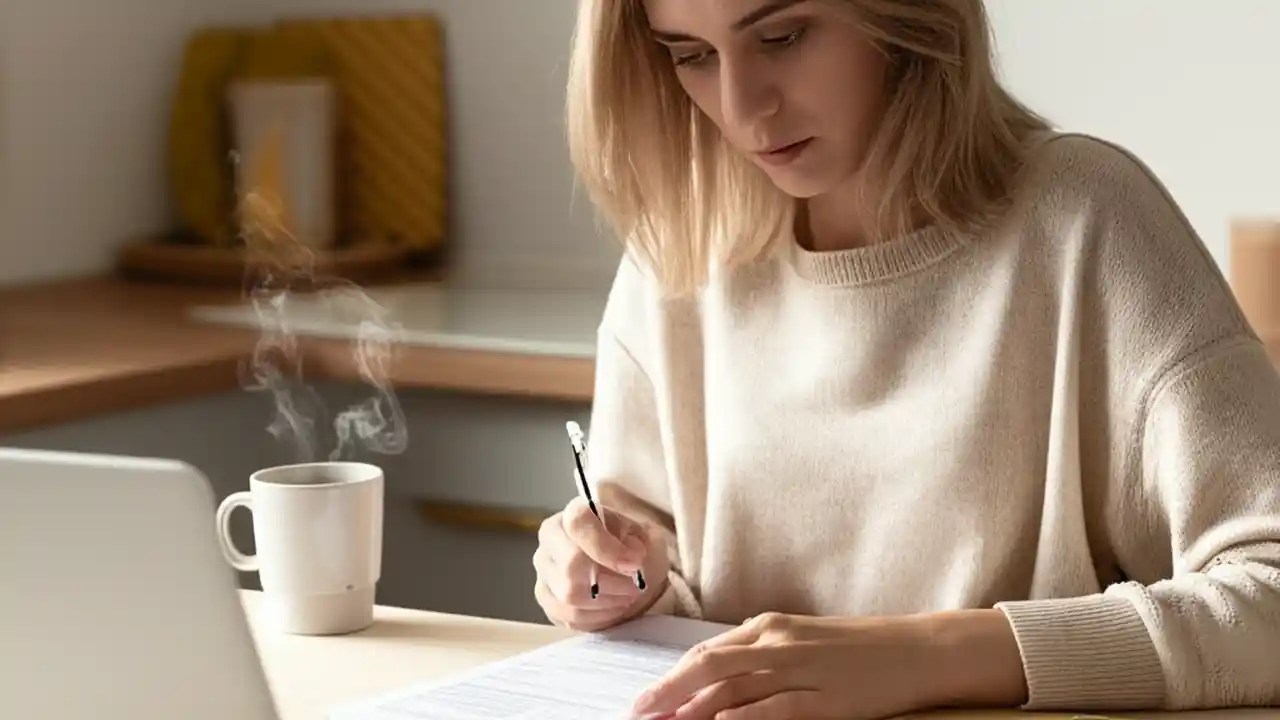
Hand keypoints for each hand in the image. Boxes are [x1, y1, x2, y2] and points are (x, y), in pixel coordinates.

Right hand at [533, 496, 670, 631]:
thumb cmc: (630, 547)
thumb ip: (637, 540)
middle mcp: (550, 538)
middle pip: (570, 565)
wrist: (624, 569)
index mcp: (572, 513)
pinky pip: (569, 615)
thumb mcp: (641, 534)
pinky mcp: (546, 598)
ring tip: (627, 597)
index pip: (578, 524)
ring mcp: (544, 570)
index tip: (634, 564)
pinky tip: (613, 608)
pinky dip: (598, 616)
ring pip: (569, 595)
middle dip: (610, 582)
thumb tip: (631, 557)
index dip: (607, 548)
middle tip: (634, 585)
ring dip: (606, 601)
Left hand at [631, 610, 1021, 719]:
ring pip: (733, 689)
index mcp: (768, 627)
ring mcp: (799, 670)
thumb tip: (719, 673)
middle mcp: (777, 643)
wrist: (913, 650)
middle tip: (638, 713)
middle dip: (667, 692)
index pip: (707, 652)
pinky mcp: (823, 700)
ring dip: (693, 710)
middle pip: (708, 667)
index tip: (646, 698)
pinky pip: (773, 709)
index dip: (672, 677)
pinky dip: (742, 718)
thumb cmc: (856, 647)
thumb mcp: (801, 638)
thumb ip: (760, 652)